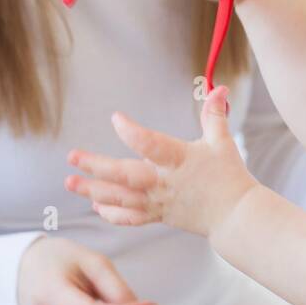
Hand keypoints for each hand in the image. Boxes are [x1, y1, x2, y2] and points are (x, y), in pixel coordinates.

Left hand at [66, 87, 257, 238]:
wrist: (235, 215)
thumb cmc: (229, 176)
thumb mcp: (221, 141)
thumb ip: (214, 114)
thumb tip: (218, 87)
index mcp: (179, 160)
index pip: (151, 145)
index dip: (132, 132)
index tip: (116, 118)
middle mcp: (164, 183)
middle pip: (125, 175)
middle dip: (96, 167)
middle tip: (72, 156)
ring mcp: (158, 202)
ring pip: (121, 198)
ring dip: (93, 190)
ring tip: (70, 182)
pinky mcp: (158, 215)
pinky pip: (130, 217)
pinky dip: (111, 213)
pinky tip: (95, 205)